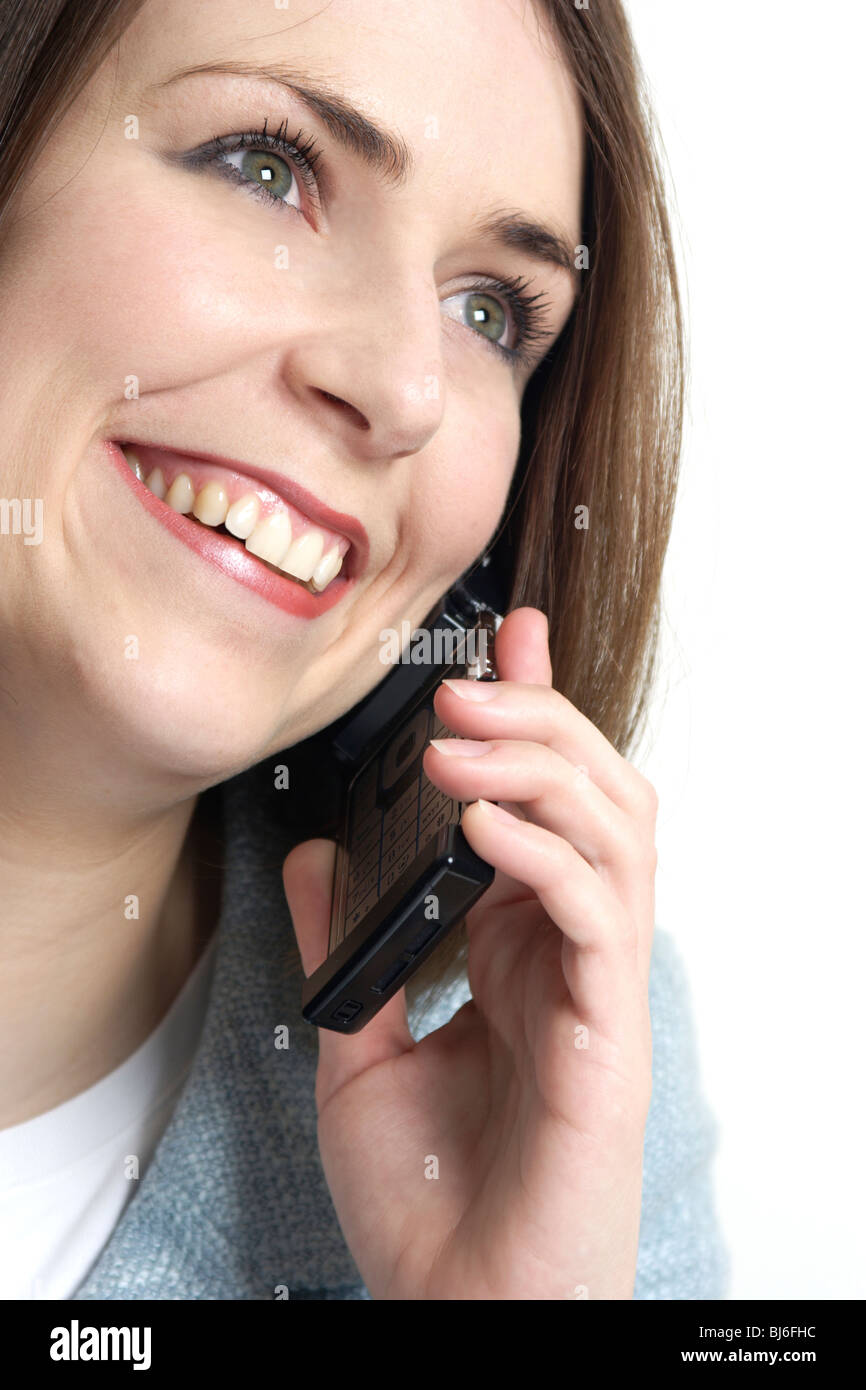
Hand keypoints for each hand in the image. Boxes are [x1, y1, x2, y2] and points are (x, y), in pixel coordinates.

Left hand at [282, 607, 657, 1298]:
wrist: (452, 1309)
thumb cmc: (425, 1199)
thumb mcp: (357, 1047)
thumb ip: (348, 947)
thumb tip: (318, 853)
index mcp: (518, 947)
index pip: (546, 802)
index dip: (537, 712)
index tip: (508, 636)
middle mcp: (567, 954)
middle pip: (598, 794)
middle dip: (539, 719)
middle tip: (463, 679)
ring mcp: (597, 989)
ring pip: (619, 832)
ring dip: (544, 765)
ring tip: (460, 733)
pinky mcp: (609, 1036)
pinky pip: (596, 914)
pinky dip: (546, 852)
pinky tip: (479, 820)